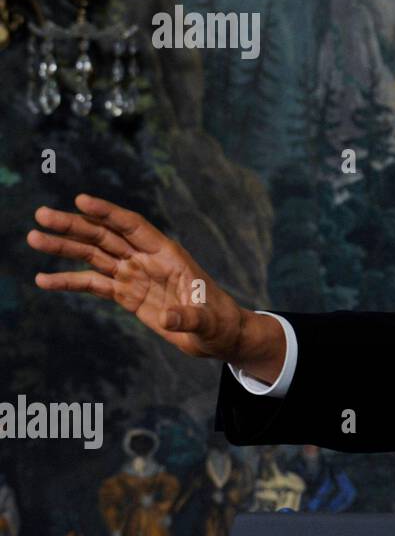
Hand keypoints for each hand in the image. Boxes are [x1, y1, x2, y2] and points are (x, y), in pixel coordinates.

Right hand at [27, 193, 248, 360]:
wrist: (218, 336)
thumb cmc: (219, 323)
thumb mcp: (207, 321)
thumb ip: (188, 317)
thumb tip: (167, 317)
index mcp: (168, 255)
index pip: (133, 226)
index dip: (108, 213)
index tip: (81, 200)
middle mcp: (147, 260)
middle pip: (105, 236)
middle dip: (74, 225)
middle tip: (42, 215)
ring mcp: (134, 275)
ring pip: (94, 255)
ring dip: (64, 247)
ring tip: (33, 238)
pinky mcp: (127, 295)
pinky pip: (94, 284)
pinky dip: (69, 281)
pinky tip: (44, 279)